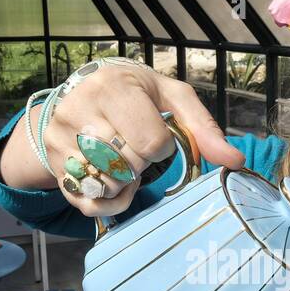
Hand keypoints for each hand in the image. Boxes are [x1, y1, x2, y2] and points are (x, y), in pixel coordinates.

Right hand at [45, 66, 244, 217]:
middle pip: (128, 165)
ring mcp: (60, 140)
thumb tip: (234, 160)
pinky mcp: (55, 167)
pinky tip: (114, 183)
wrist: (79, 93)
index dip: (162, 147)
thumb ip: (202, 127)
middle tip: (137, 148)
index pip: (150, 141)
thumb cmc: (134, 93)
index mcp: (111, 87)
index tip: (155, 135)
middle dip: (142, 164)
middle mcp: (77, 110)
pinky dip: (110, 202)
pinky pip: (89, 203)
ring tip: (125, 161)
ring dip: (127, 183)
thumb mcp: (170, 96)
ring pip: (107, 185)